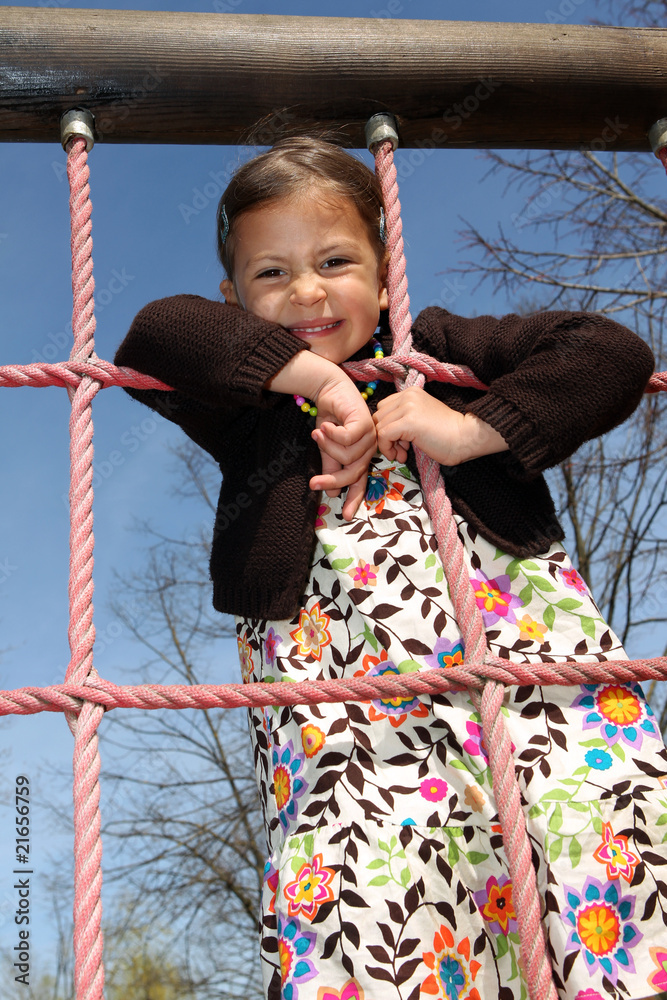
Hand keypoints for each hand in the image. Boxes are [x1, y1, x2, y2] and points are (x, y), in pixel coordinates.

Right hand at [310, 377, 376, 519]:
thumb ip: (330, 467)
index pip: (360, 481)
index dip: (353, 498)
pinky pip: (346, 439)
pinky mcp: (366, 423)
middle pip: (353, 472)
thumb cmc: (330, 417)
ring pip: (347, 456)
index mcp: (361, 455)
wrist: (329, 389)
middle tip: (313, 484)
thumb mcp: (326, 446)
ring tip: (319, 432)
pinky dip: (331, 434)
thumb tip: (331, 492)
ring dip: (327, 446)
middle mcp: (369, 447)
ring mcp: (370, 435)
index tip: (345, 516)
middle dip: (332, 479)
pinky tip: (326, 425)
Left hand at [373, 386, 508, 465]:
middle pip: (378, 416)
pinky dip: (387, 448)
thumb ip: (403, 419)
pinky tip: (401, 456)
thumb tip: (383, 433)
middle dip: (386, 436)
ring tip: (403, 454)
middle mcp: (407, 395)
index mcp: (411, 393)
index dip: (388, 426)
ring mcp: (408, 406)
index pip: (383, 408)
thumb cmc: (447, 434)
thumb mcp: (421, 418)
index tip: (401, 442)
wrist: (466, 438)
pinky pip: (384, 435)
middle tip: (401, 449)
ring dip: (388, 444)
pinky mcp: (408, 421)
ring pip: (379, 426)